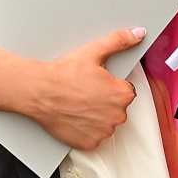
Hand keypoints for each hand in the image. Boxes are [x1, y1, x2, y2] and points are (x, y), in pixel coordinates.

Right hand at [25, 28, 142, 150]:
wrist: (39, 92)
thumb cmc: (64, 74)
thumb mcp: (94, 51)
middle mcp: (117, 116)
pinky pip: (93, 137)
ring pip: (105, 122)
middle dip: (104, 100)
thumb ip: (120, 41)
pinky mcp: (90, 143)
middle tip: (84, 90)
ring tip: (78, 103)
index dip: (110, 84)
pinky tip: (75, 116)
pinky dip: (86, 129)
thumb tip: (138, 34)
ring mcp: (103, 132)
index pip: (126, 90)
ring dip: (96, 115)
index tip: (96, 81)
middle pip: (116, 108)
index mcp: (122, 94)